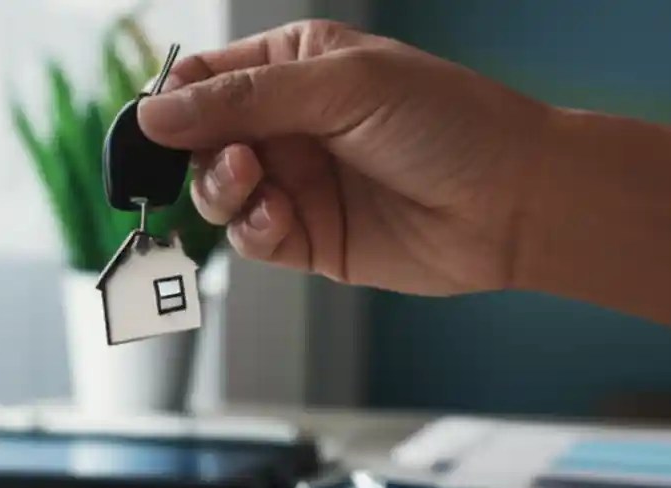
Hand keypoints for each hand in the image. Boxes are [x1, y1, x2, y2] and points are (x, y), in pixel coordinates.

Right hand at [138, 20, 552, 294]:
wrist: (516, 202)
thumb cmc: (448, 122)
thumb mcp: (342, 86)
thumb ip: (244, 99)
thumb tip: (155, 113)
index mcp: (294, 65)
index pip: (204, 78)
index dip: (173, 102)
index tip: (157, 125)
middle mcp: (288, 123)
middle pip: (200, 140)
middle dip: (197, 152)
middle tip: (232, 159)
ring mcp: (297, 182)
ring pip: (218, 193)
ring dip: (222, 191)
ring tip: (255, 183)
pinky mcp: (309, 238)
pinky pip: (251, 238)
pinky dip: (253, 231)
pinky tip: (280, 220)